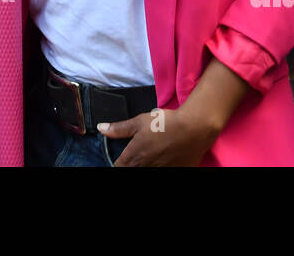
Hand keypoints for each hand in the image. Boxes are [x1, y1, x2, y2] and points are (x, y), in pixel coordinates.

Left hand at [98, 104, 222, 166]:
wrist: (193, 129)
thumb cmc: (165, 123)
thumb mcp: (139, 121)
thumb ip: (119, 128)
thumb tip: (101, 128)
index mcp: (134, 156)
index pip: (118, 166)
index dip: (119, 162)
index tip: (122, 158)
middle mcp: (145, 167)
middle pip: (131, 169)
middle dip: (131, 164)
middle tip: (136, 156)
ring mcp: (161, 171)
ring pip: (147, 171)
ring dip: (145, 165)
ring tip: (149, 157)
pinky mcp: (175, 172)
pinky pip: (164, 171)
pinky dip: (162, 166)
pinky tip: (164, 159)